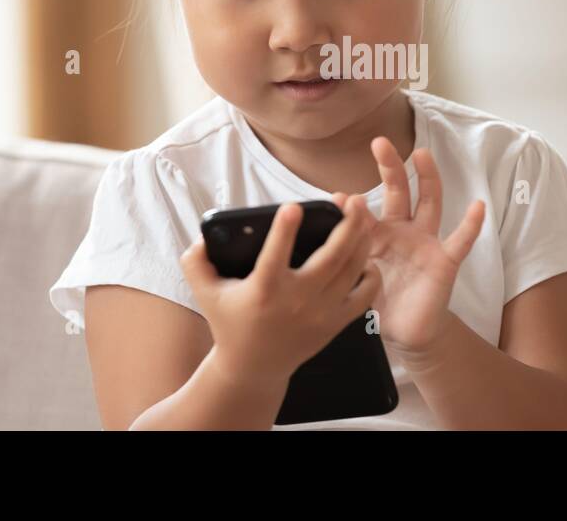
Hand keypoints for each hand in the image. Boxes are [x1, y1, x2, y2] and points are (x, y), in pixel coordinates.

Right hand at [180, 197, 382, 385]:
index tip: (293, 207)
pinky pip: (364, 297)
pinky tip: (368, 257)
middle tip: (351, 199)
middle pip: (331, 258)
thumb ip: (196, 261)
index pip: (274, 257)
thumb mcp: (205, 292)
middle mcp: (296, 301)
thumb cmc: (230, 322)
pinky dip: (371, 276)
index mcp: (264, 290)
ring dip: (361, 240)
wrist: (253, 368)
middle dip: (347, 225)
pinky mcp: (335, 324)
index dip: (283, 231)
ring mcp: (320, 313)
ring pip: (351, 271)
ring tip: (363, 215)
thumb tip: (203, 235)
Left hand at [331, 137, 484, 357]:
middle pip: (398, 191)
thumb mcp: (356, 277)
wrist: (404, 334)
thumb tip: (318, 234)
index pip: (364, 211)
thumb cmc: (379, 301)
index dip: (351, 205)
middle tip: (379, 143)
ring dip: (427, 178)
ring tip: (423, 155)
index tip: (336, 198)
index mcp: (377, 235)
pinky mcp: (444, 262)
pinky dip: (471, 225)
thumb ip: (343, 255)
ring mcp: (426, 243)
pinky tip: (478, 206)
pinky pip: (460, 241)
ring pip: (429, 204)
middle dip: (390, 167)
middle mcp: (402, 231)